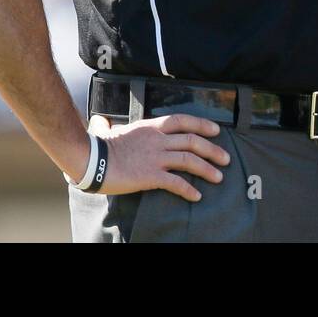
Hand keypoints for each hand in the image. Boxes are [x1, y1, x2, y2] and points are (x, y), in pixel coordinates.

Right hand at [87, 112, 230, 201]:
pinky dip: (188, 189)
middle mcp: (157, 140)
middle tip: (226, 158)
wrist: (91, 159)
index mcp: (151, 127)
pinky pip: (175, 182)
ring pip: (189, 160)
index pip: (183, 120)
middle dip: (213, 150)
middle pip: (193, 141)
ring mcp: (155, 157)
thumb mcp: (109, 130)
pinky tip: (196, 196)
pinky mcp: (150, 175)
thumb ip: (109, 125)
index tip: (216, 131)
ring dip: (207, 169)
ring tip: (219, 177)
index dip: (202, 124)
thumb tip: (99, 121)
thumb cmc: (98, 146)